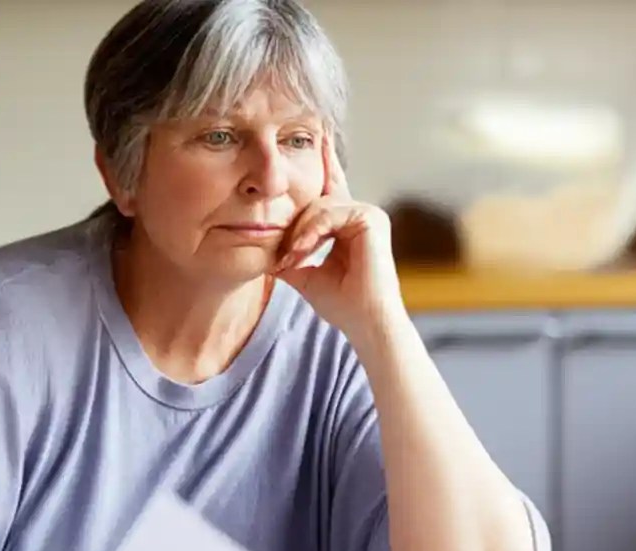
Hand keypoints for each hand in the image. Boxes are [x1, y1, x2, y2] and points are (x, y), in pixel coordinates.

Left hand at [274, 134, 404, 342]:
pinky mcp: (370, 218)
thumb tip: (265, 249)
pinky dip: (311, 232)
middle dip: (295, 226)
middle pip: (315, 200)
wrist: (365, 323)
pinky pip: (329, 213)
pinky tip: (303, 250)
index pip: (327, 191)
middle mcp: (361, 214)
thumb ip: (290, 254)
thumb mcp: (305, 274)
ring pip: (319, 206)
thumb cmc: (342, 305)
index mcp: (348, 223)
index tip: (308, 141)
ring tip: (293, 259)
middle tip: (286, 257)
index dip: (317, 166)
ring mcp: (368, 214)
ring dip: (300, 233)